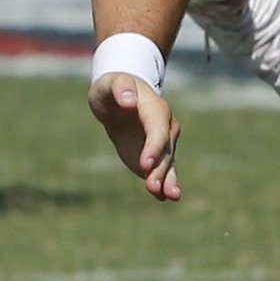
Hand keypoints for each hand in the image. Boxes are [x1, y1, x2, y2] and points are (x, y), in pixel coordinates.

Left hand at [89, 73, 181, 201]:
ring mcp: (161, 143)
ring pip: (167, 164)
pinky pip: (162, 170)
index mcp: (156, 109)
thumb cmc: (112, 88)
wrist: (116, 100)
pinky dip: (163, 184)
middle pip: (165, 151)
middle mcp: (165, 127)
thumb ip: (120, 88)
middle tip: (152, 186)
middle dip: (159, 169)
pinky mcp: (154, 156)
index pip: (158, 130)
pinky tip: (163, 197)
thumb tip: (129, 100)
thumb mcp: (110, 84)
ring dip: (167, 180)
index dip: (154, 147)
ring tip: (169, 196)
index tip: (145, 164)